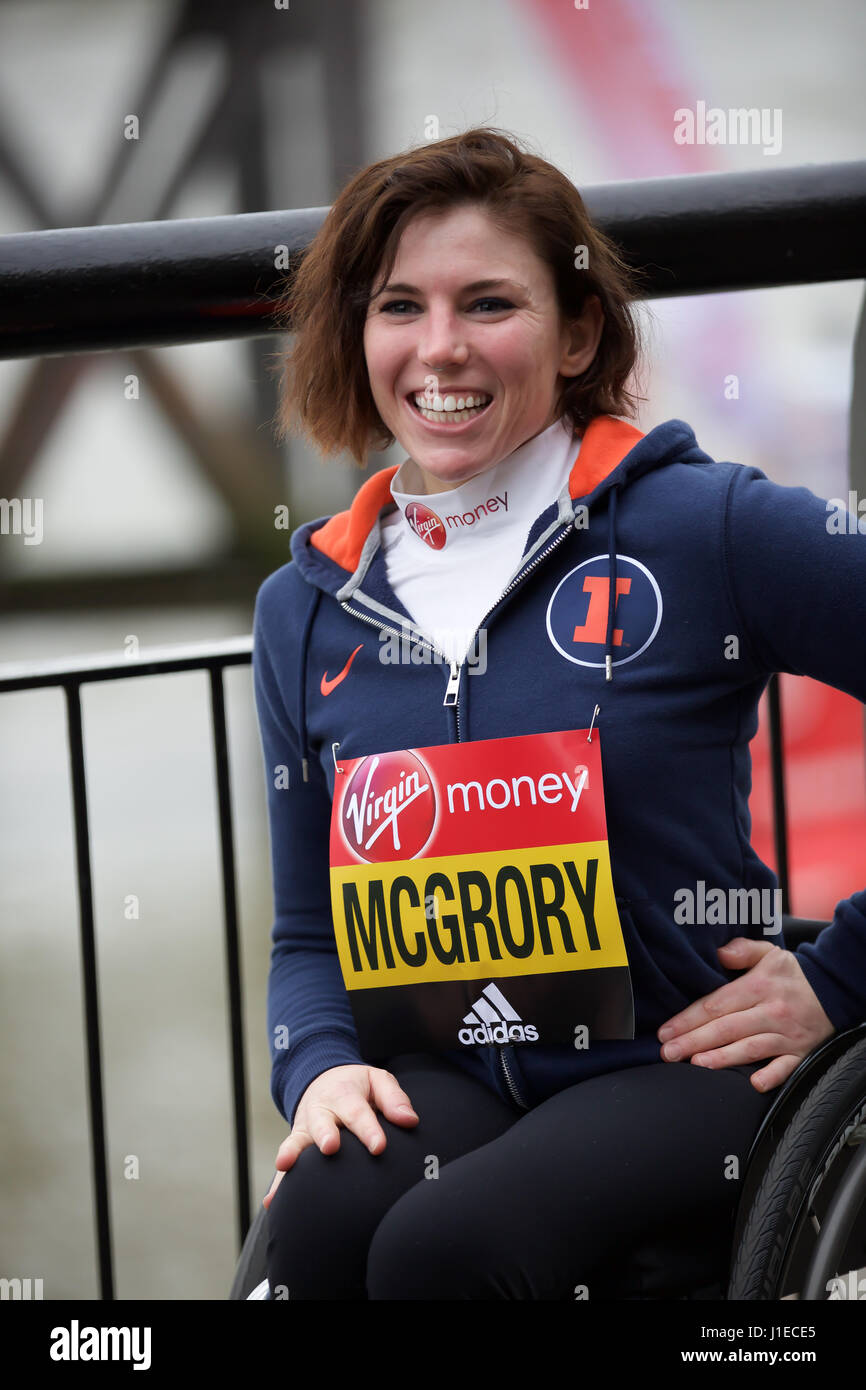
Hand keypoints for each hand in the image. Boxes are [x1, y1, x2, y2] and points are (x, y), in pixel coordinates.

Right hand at [262, 1064, 418, 1209]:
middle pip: (322, 1122)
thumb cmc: (357, 1087)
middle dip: (325, 1135)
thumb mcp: (377, 1080)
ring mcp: (305, 1128)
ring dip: (292, 1153)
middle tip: (330, 1147)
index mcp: (344, 1094)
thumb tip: (410, 1121)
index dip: (368, 1129)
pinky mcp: (296, 1144)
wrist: (323, 1080)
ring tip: (285, 1166)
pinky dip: (277, 1181)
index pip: (358, 1112)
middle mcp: (321, 1111)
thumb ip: (393, 1099)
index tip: (379, 1147)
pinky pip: (286, 1161)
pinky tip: (272, 1201)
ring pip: (297, 1141)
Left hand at [656, 938, 835, 1092]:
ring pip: (750, 1048)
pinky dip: (771, 1075)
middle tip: (668, 1053)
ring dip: (722, 1058)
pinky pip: (786, 1067)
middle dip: (694, 1041)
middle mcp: (770, 1012)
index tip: (666, 1030)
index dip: (689, 1018)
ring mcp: (786, 1034)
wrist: (835, 989)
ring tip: (697, 1064)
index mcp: (758, 987)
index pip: (716, 1004)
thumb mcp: (769, 953)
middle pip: (726, 1028)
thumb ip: (742, 950)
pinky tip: (753, 1083)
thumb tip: (718, 953)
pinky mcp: (801, 1052)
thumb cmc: (794, 974)